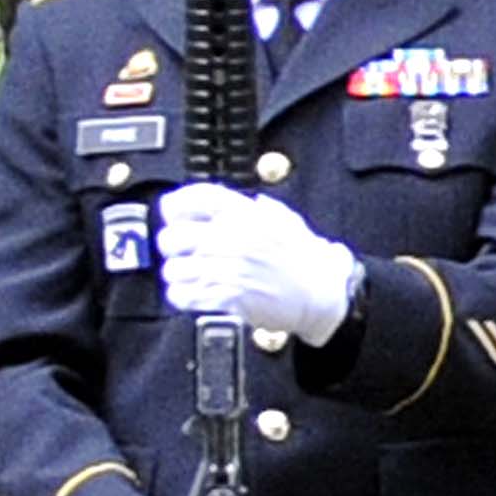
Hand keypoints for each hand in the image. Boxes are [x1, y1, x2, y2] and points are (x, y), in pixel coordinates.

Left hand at [157, 184, 362, 345]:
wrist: (323, 292)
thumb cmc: (305, 258)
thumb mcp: (282, 218)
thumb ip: (253, 208)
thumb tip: (228, 201)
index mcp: (245, 214)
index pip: (194, 198)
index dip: (175, 206)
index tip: (172, 215)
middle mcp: (233, 237)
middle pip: (174, 237)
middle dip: (172, 248)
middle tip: (180, 254)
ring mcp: (230, 267)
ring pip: (175, 269)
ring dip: (177, 276)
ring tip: (187, 277)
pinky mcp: (229, 295)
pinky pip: (185, 295)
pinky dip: (182, 297)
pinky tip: (191, 294)